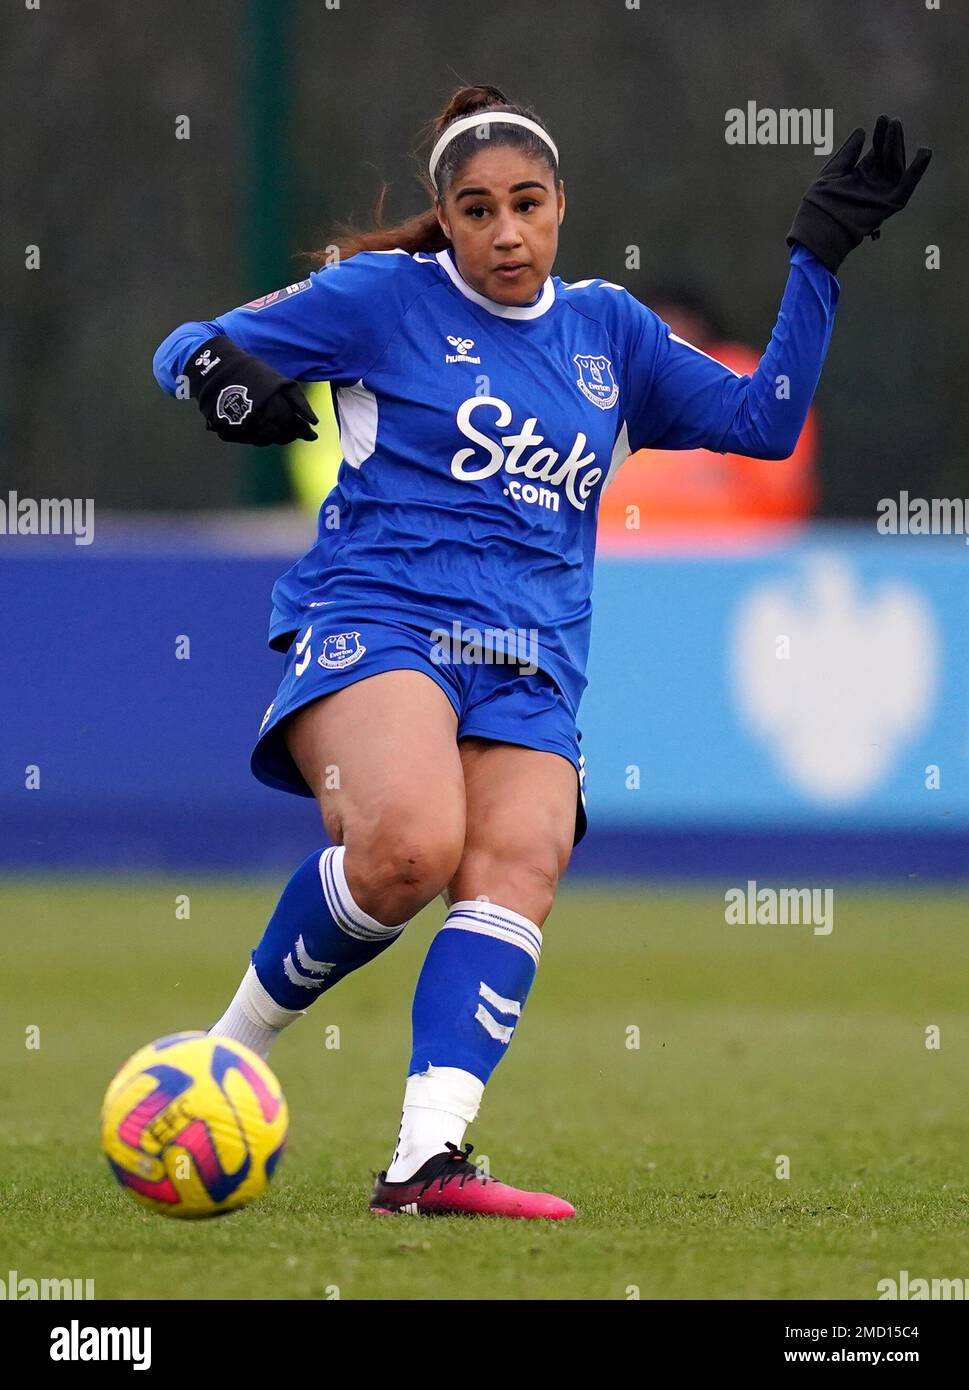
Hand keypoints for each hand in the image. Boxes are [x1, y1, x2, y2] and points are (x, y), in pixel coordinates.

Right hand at [185, 334, 318, 445]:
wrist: (211, 367)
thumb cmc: (246, 370)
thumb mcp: (273, 378)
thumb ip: (293, 398)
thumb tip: (312, 421)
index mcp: (273, 399)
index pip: (295, 423)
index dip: (305, 430)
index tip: (312, 434)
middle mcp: (260, 414)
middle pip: (284, 433)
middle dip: (293, 434)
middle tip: (299, 434)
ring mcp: (245, 424)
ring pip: (269, 439)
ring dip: (278, 438)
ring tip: (283, 433)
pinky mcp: (231, 430)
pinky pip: (252, 440)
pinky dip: (261, 438)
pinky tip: (265, 432)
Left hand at [786, 115, 931, 273]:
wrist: (816, 230)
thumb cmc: (818, 206)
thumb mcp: (832, 173)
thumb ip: (847, 153)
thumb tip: (861, 130)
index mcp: (858, 177)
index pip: (874, 152)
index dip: (879, 135)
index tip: (882, 119)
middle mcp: (871, 185)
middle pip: (886, 158)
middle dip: (889, 138)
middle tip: (890, 120)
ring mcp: (880, 194)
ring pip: (895, 167)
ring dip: (898, 147)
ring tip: (896, 128)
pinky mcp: (887, 205)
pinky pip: (906, 187)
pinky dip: (917, 171)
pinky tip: (924, 153)